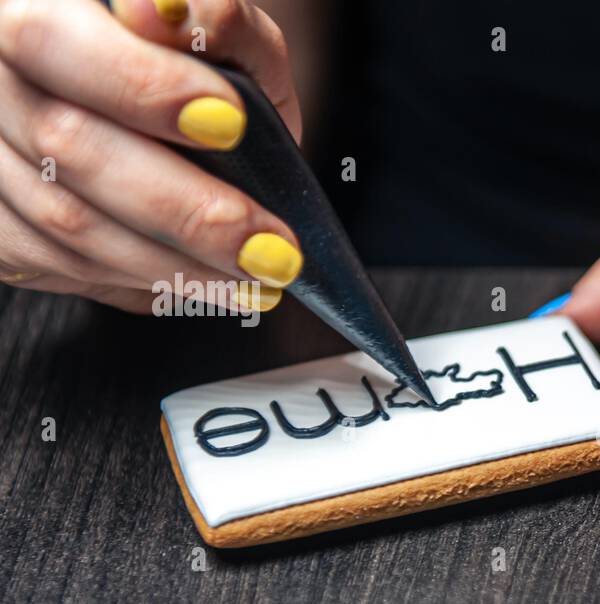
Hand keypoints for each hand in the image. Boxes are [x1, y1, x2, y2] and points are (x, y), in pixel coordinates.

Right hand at [0, 0, 300, 311]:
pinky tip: (204, 283)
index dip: (141, 85)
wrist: (147, 114)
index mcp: (31, 4)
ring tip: (256, 277)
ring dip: (174, 261)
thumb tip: (174, 16)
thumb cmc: (189, 65)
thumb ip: (215, 17)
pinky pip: (57, 263)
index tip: (231, 125)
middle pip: (63, 144)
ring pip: (64, 218)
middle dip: (186, 209)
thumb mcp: (217, 29)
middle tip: (270, 248)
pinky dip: (141, 279)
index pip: (53, 37)